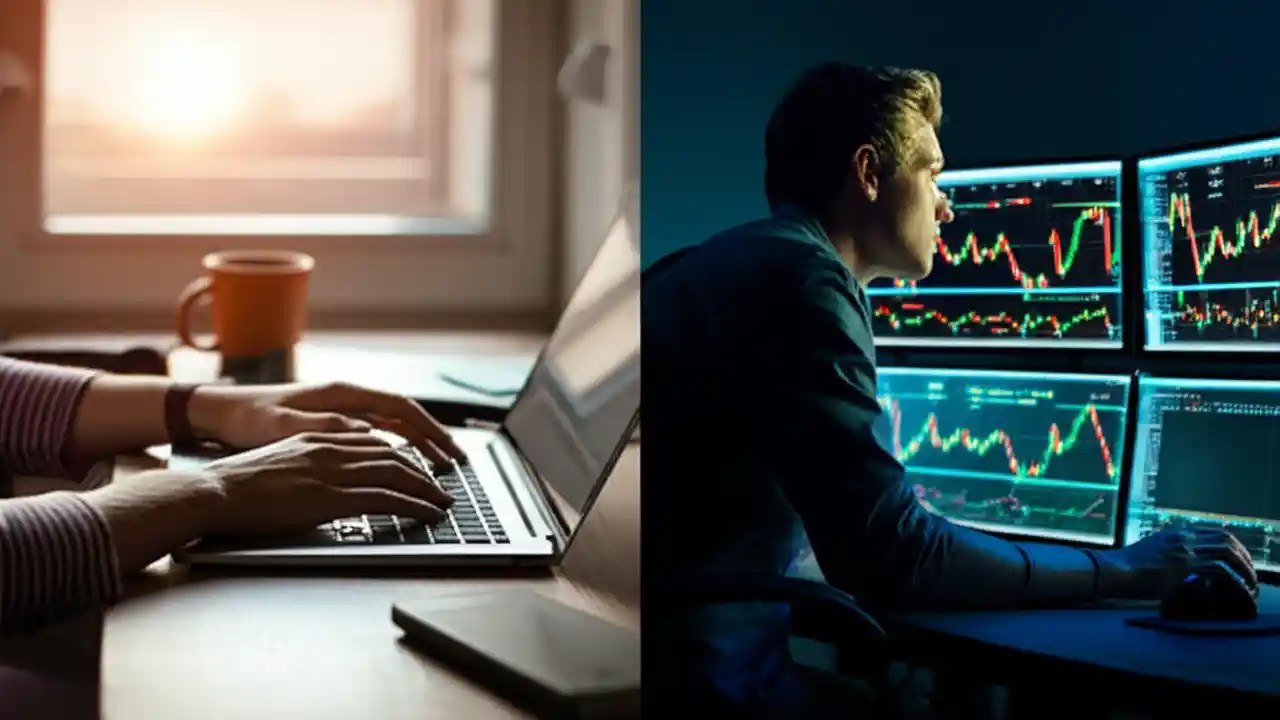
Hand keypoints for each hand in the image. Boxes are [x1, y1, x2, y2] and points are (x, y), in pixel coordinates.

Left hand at [188, 381, 466, 466]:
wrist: (219, 411)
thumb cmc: (248, 417)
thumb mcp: (284, 425)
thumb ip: (327, 429)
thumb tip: (369, 436)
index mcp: (342, 394)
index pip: (399, 408)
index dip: (428, 428)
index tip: (447, 449)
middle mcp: (347, 399)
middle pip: (404, 416)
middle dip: (433, 439)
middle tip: (456, 463)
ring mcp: (342, 410)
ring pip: (393, 426)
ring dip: (418, 445)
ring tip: (439, 466)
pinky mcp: (333, 424)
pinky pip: (378, 434)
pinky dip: (397, 448)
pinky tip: (404, 465)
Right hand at [198, 430, 452, 536]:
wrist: (215, 492)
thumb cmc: (238, 486)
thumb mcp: (279, 463)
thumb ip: (307, 465)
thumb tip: (323, 480)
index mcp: (318, 439)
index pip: (373, 442)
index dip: (400, 456)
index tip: (415, 469)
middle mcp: (331, 449)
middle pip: (392, 455)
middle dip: (421, 472)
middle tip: (439, 488)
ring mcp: (333, 472)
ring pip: (396, 474)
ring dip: (426, 490)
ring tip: (442, 504)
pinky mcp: (332, 497)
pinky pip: (385, 499)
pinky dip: (414, 506)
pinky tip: (428, 515)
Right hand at [1105, 525, 1256, 598]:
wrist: (1113, 571)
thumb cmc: (1126, 569)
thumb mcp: (1150, 554)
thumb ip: (1169, 555)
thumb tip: (1184, 569)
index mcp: (1175, 532)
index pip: (1214, 531)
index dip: (1231, 545)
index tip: (1238, 559)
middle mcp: (1182, 536)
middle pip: (1225, 538)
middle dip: (1242, 555)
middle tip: (1248, 573)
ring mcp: (1184, 549)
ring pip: (1227, 552)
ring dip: (1242, 568)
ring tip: (1247, 583)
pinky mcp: (1185, 565)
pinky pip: (1220, 571)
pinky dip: (1233, 581)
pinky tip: (1235, 590)